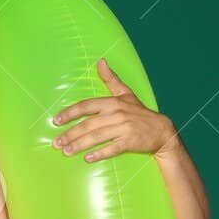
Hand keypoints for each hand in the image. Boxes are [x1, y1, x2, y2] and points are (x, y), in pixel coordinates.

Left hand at [51, 57, 177, 161]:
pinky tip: (88, 158)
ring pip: (97, 137)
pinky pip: (112, 148)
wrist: (162, 130)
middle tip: (56, 143)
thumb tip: (100, 61)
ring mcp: (124, 128)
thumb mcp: (126, 94)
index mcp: (112, 102)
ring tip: (66, 151)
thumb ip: (111, 79)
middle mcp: (117, 114)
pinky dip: (100, 153)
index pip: (87, 106)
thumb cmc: (140, 112)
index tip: (56, 121)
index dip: (70, 113)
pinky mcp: (130, 141)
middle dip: (70, 134)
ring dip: (80, 145)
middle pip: (88, 124)